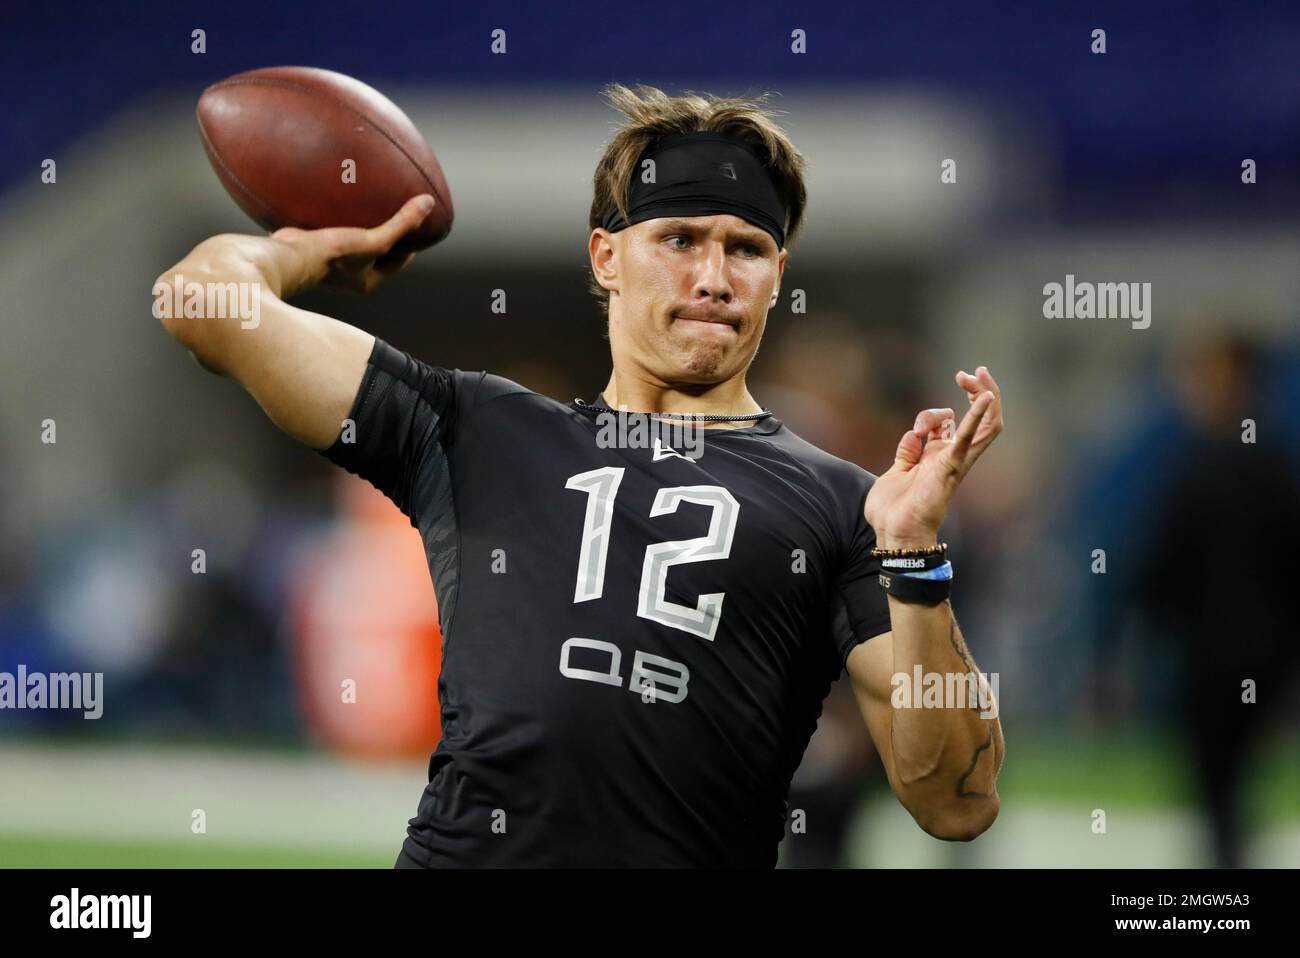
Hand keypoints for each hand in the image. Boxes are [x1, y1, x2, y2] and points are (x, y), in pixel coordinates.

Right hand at [269, 194, 436, 295]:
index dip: (410, 245)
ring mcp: (327, 261)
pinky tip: (334, 196)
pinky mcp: (310, 245)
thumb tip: (429, 203)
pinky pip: (327, 227)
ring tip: (366, 201)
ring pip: (350, 238)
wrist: (283, 258)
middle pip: (374, 251)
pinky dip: (333, 215)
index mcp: (365, 281)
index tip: (418, 226)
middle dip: (385, 232)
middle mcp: (347, 275)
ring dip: (358, 223)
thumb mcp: (374, 241)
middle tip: (395, 210)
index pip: (397, 262)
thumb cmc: (331, 257)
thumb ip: (401, 224)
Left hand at [864, 365, 1003, 547]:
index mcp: (938, 455)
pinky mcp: (949, 467)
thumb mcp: (898, 470)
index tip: (952, 384)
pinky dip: (977, 417)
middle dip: (979, 390)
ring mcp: (954, 461)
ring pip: (985, 427)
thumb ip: (907, 452)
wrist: (893, 533)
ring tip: (975, 377)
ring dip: (985, 397)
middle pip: (980, 419)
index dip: (953, 402)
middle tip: (968, 373)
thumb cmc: (894, 509)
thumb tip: (913, 435)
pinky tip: (986, 397)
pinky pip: (968, 439)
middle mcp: (951, 456)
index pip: (955, 421)